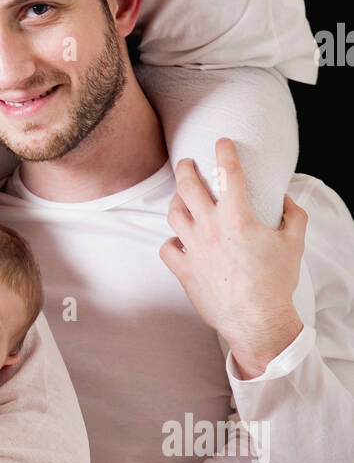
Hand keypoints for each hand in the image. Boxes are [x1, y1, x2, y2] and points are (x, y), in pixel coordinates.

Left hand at [160, 139, 306, 377]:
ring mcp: (194, 248)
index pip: (228, 173)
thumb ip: (293, 216)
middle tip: (187, 162)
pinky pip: (167, 249)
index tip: (221, 142)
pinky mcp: (184, 270)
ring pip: (173, 214)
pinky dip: (171, 242)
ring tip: (181, 199)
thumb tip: (286, 201)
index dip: (224, 152)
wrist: (257, 320)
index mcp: (238, 217)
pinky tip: (178, 241)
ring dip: (176, 202)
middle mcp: (211, 228)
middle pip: (187, 186)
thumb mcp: (294, 244)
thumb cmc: (276, 283)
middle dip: (185, 168)